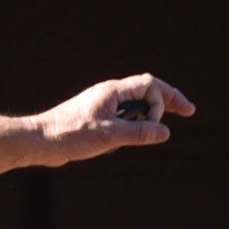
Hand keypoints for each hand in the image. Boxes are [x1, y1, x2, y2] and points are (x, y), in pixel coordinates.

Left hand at [35, 73, 195, 164]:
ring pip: (135, 104)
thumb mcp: (109, 136)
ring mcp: (103, 105)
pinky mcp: (96, 117)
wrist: (39, 141)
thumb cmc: (69, 135)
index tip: (162, 123)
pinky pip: (124, 115)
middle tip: (189, 111)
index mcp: (112, 92)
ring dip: (150, 114)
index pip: (149, 86)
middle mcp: (109, 94)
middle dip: (167, 99)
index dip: (162, 102)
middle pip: (146, 89)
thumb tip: (165, 132)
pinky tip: (135, 136)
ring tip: (156, 130)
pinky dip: (136, 122)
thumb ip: (139, 133)